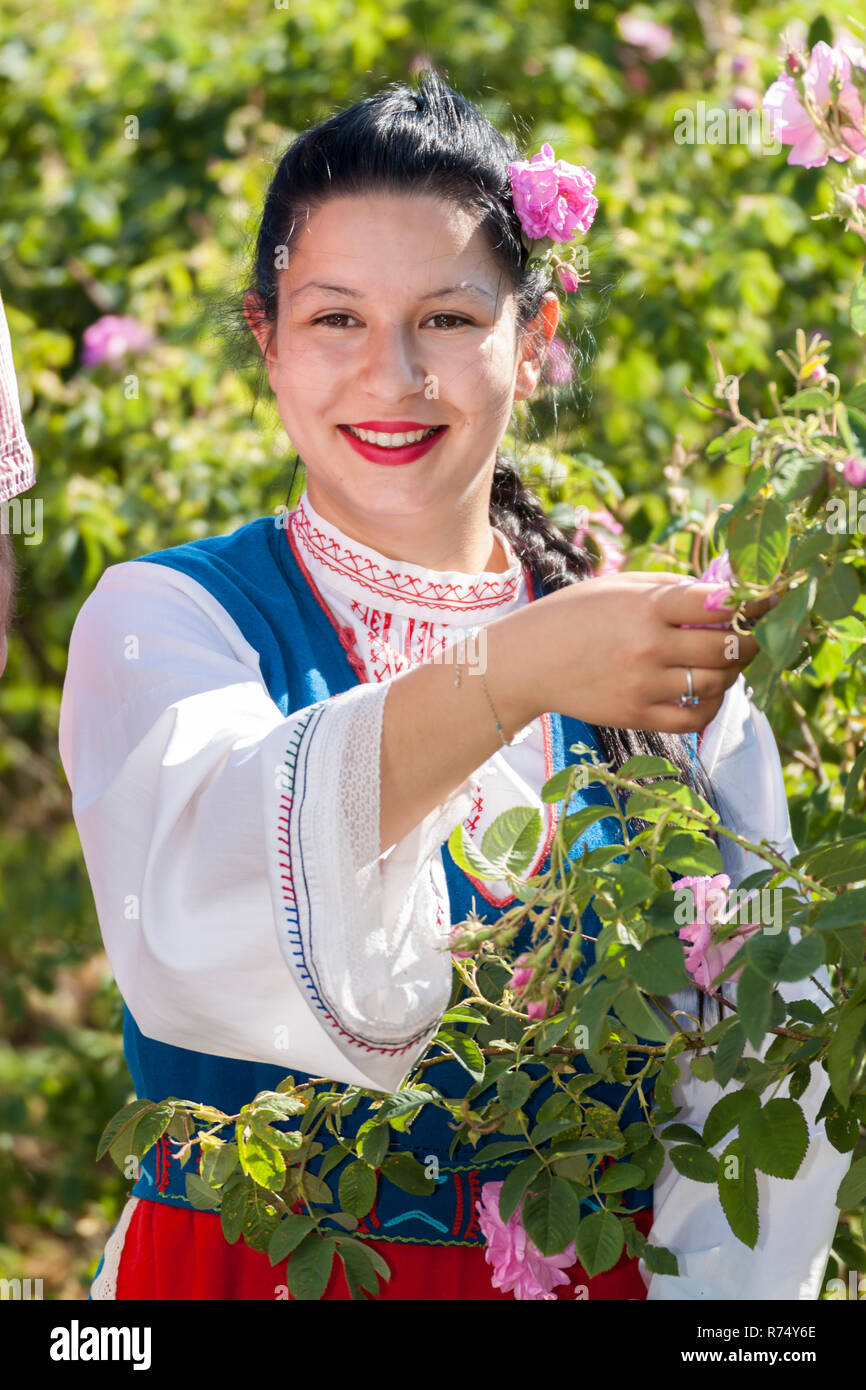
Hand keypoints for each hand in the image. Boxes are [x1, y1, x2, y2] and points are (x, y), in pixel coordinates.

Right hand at [508, 571, 774, 733]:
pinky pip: (695, 717)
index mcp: (645, 606)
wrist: (526, 662)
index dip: (751, 603)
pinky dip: (712, 705)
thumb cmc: (573, 617)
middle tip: (753, 635)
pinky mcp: (637, 715)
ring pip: (717, 683)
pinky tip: (707, 691)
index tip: (767, 601)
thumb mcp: (618, 587)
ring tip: (726, 662)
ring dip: (732, 672)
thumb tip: (723, 592)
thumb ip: (670, 587)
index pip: (717, 604)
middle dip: (751, 640)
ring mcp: (643, 685)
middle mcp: (648, 647)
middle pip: (728, 647)